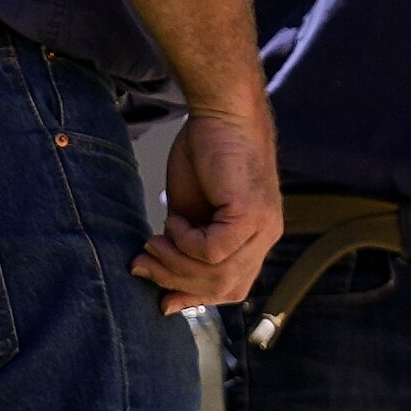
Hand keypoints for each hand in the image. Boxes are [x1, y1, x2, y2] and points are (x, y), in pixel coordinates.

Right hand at [140, 111, 281, 310]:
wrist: (222, 111)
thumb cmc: (206, 155)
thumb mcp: (189, 213)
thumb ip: (183, 248)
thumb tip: (159, 284)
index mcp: (255, 240)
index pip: (232, 289)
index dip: (195, 297)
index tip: (161, 299)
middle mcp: (266, 238)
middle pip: (225, 288)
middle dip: (177, 282)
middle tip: (144, 263)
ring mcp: (264, 227)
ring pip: (219, 274)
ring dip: (176, 263)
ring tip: (153, 243)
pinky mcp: (253, 214)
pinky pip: (214, 250)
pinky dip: (186, 241)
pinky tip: (175, 218)